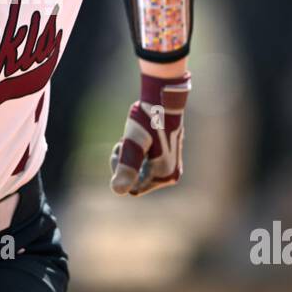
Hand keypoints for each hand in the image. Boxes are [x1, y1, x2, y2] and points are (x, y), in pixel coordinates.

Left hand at [110, 72, 190, 195]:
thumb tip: (117, 191)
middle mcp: (172, 175)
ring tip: (129, 139)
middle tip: (122, 142)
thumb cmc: (147, 118)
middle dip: (127, 164)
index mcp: (163, 175)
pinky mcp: (172, 159)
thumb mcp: (133, 141)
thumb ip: (127, 166)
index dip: (121, 172)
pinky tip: (140, 138)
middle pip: (138, 181)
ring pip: (142, 173)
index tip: (120, 149)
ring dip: (132, 158)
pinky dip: (141, 155)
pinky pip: (149, 166)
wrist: (163, 100)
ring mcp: (173, 168)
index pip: (132, 188)